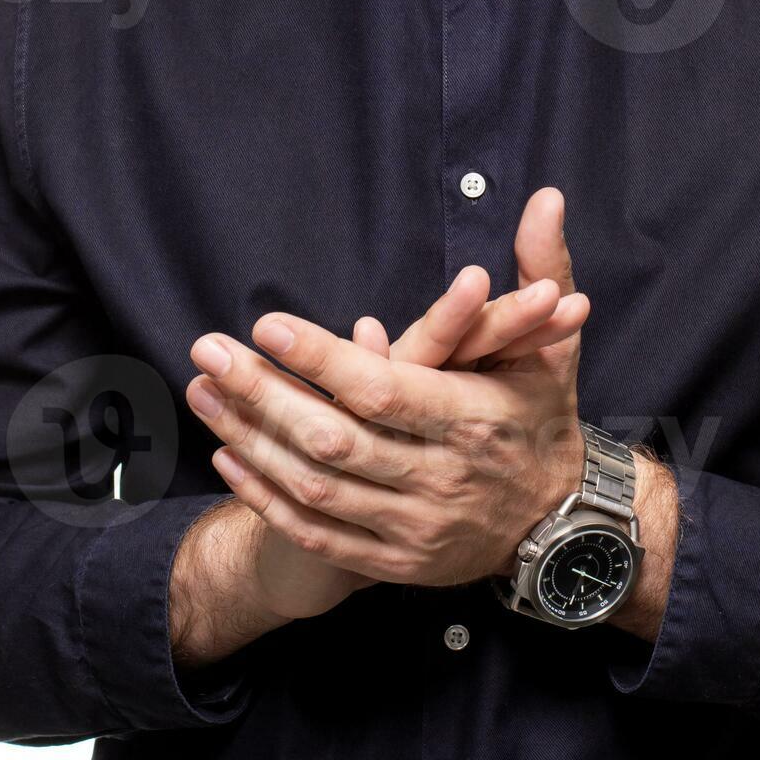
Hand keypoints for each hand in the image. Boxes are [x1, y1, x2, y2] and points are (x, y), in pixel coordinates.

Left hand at [187, 188, 587, 597]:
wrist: (556, 523)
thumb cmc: (543, 418)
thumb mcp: (553, 342)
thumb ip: (542, 268)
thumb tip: (547, 197)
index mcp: (474, 418)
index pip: (383, 390)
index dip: (321, 360)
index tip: (266, 325)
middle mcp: (441, 477)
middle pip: (335, 439)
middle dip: (262, 394)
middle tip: (207, 352)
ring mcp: (415, 527)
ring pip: (316, 487)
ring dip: (250, 440)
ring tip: (203, 394)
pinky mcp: (394, 562)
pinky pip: (317, 533)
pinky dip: (267, 497)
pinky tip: (230, 456)